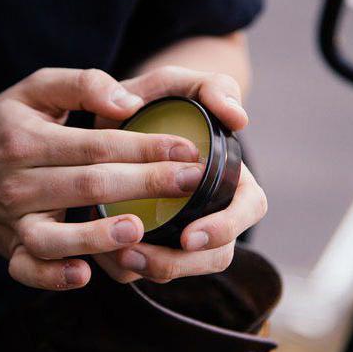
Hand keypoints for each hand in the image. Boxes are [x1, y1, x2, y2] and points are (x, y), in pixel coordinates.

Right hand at [0, 68, 202, 289]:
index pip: (97, 144)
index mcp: (27, 140)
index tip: (188, 149)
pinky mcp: (9, 249)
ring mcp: (12, 221)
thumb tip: (129, 103)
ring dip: (98, 236)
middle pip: (89, 186)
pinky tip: (84, 276)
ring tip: (141, 230)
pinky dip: (52, 276)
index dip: (145, 146)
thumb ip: (80, 84)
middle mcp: (18, 183)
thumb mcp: (31, 90)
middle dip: (145, 184)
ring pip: (56, 235)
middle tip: (191, 183)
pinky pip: (27, 269)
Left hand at [93, 66, 266, 282]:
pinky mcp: (153, 238)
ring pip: (182, 267)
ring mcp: (182, 225)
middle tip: (140, 256)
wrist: (118, 114)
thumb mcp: (178, 83)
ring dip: (154, 269)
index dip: (225, 227)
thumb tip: (239, 117)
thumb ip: (212, 86)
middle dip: (183, 264)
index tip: (190, 236)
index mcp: (228, 174)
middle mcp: (210, 206)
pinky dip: (128, 267)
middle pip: (216, 254)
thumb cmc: (154, 98)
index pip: (247, 208)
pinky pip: (148, 267)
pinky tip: (105, 253)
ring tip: (119, 256)